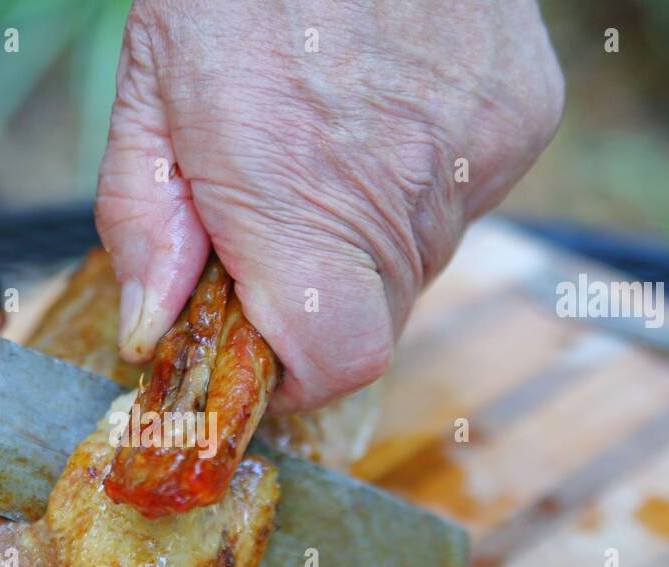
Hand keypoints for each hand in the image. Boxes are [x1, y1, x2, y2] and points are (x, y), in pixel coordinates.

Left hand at [95, 0, 562, 411]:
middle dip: (315, 297)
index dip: (292, 372)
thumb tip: (152, 327)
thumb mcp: (148, 92)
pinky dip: (423, 178)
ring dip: (366, 233)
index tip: (256, 344)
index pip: (335, 362)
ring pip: (421, 258)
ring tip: (326, 141)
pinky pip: (468, 193)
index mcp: (294, 195)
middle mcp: (403, 189)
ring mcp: (479, 153)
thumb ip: (145, 226)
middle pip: (373, 319)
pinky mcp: (524, 114)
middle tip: (274, 218)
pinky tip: (383, 110)